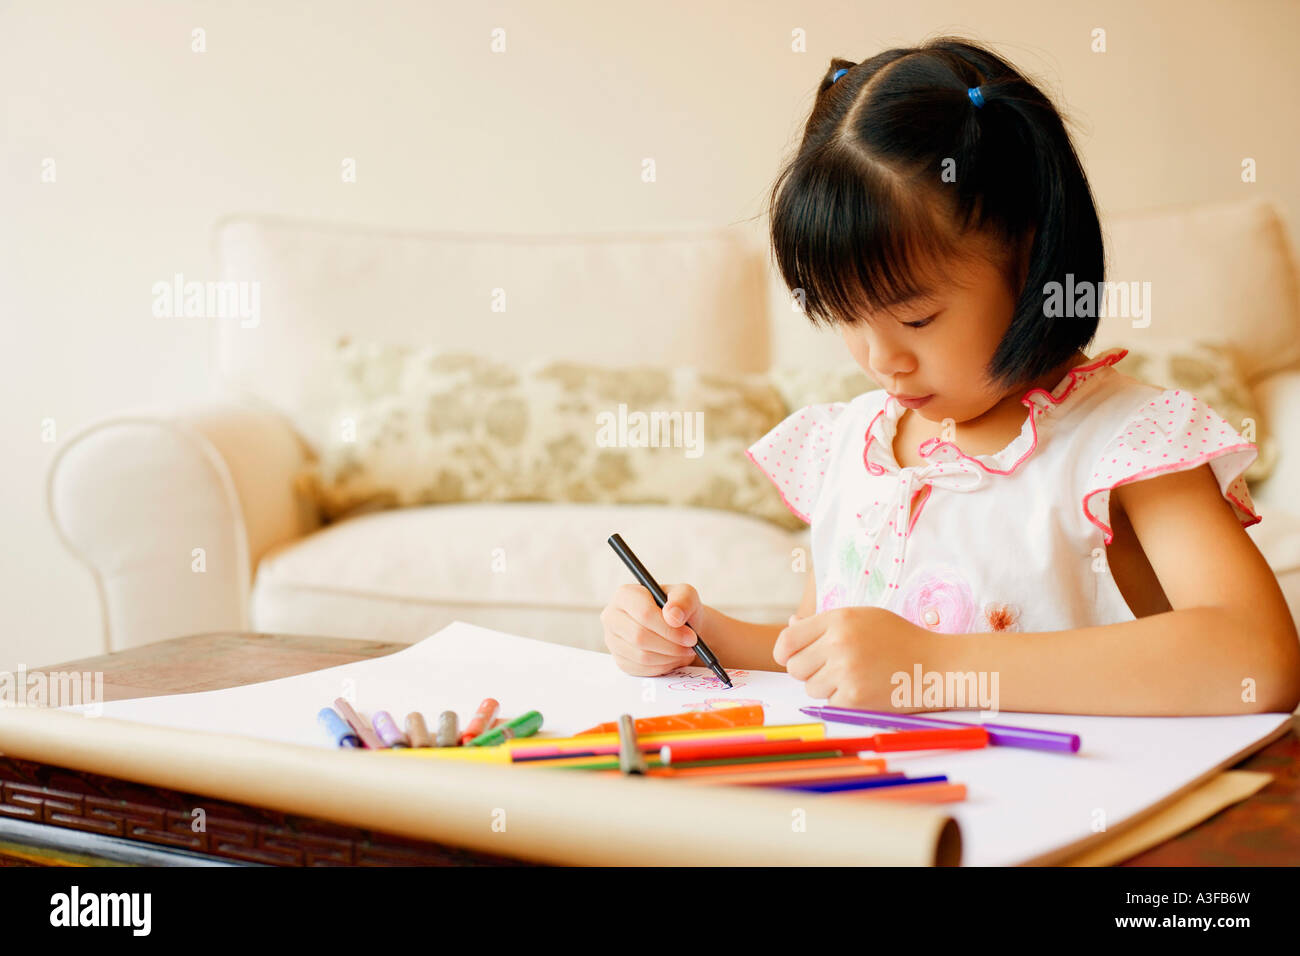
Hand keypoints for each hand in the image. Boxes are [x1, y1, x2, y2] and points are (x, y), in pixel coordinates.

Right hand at [601, 582, 705, 676]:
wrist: (677, 627)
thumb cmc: (678, 608)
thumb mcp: (686, 595)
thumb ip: (682, 600)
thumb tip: (672, 616)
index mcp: (625, 595)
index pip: (644, 613)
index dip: (669, 628)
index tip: (690, 636)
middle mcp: (612, 617)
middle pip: (640, 637)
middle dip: (671, 645)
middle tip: (690, 646)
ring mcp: (613, 641)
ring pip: (642, 656)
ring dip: (669, 657)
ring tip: (684, 650)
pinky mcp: (620, 660)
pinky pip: (642, 670)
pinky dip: (663, 666)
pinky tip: (672, 657)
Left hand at [774, 605, 932, 709]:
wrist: (936, 665)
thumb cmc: (900, 639)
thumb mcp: (863, 617)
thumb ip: (825, 623)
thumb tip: (791, 626)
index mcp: (838, 619)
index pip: (788, 640)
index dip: (785, 653)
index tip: (791, 658)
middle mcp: (838, 643)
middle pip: (794, 668)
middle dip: (808, 671)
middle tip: (831, 669)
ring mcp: (846, 671)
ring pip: (810, 688)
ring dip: (826, 687)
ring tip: (853, 676)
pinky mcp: (854, 698)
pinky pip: (830, 702)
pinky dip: (842, 700)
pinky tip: (864, 688)